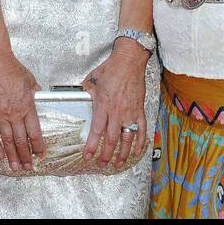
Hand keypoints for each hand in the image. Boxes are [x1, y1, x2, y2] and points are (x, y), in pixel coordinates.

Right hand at [0, 50, 43, 170]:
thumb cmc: (13, 70)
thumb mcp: (32, 82)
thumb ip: (36, 95)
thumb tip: (40, 100)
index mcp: (27, 107)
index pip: (34, 132)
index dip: (38, 145)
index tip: (41, 153)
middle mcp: (14, 114)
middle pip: (21, 140)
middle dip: (26, 156)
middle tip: (28, 167)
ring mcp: (1, 115)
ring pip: (8, 140)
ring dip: (12, 155)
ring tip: (15, 167)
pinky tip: (0, 154)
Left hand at [81, 38, 149, 168]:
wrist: (130, 60)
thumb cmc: (111, 68)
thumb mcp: (92, 80)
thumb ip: (86, 92)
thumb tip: (82, 97)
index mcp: (103, 105)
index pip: (96, 131)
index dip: (91, 146)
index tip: (87, 156)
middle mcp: (117, 111)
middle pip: (111, 139)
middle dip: (106, 154)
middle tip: (101, 164)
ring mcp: (130, 112)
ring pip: (127, 138)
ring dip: (123, 153)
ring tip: (118, 163)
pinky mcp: (139, 110)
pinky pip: (141, 129)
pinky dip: (140, 142)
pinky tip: (137, 151)